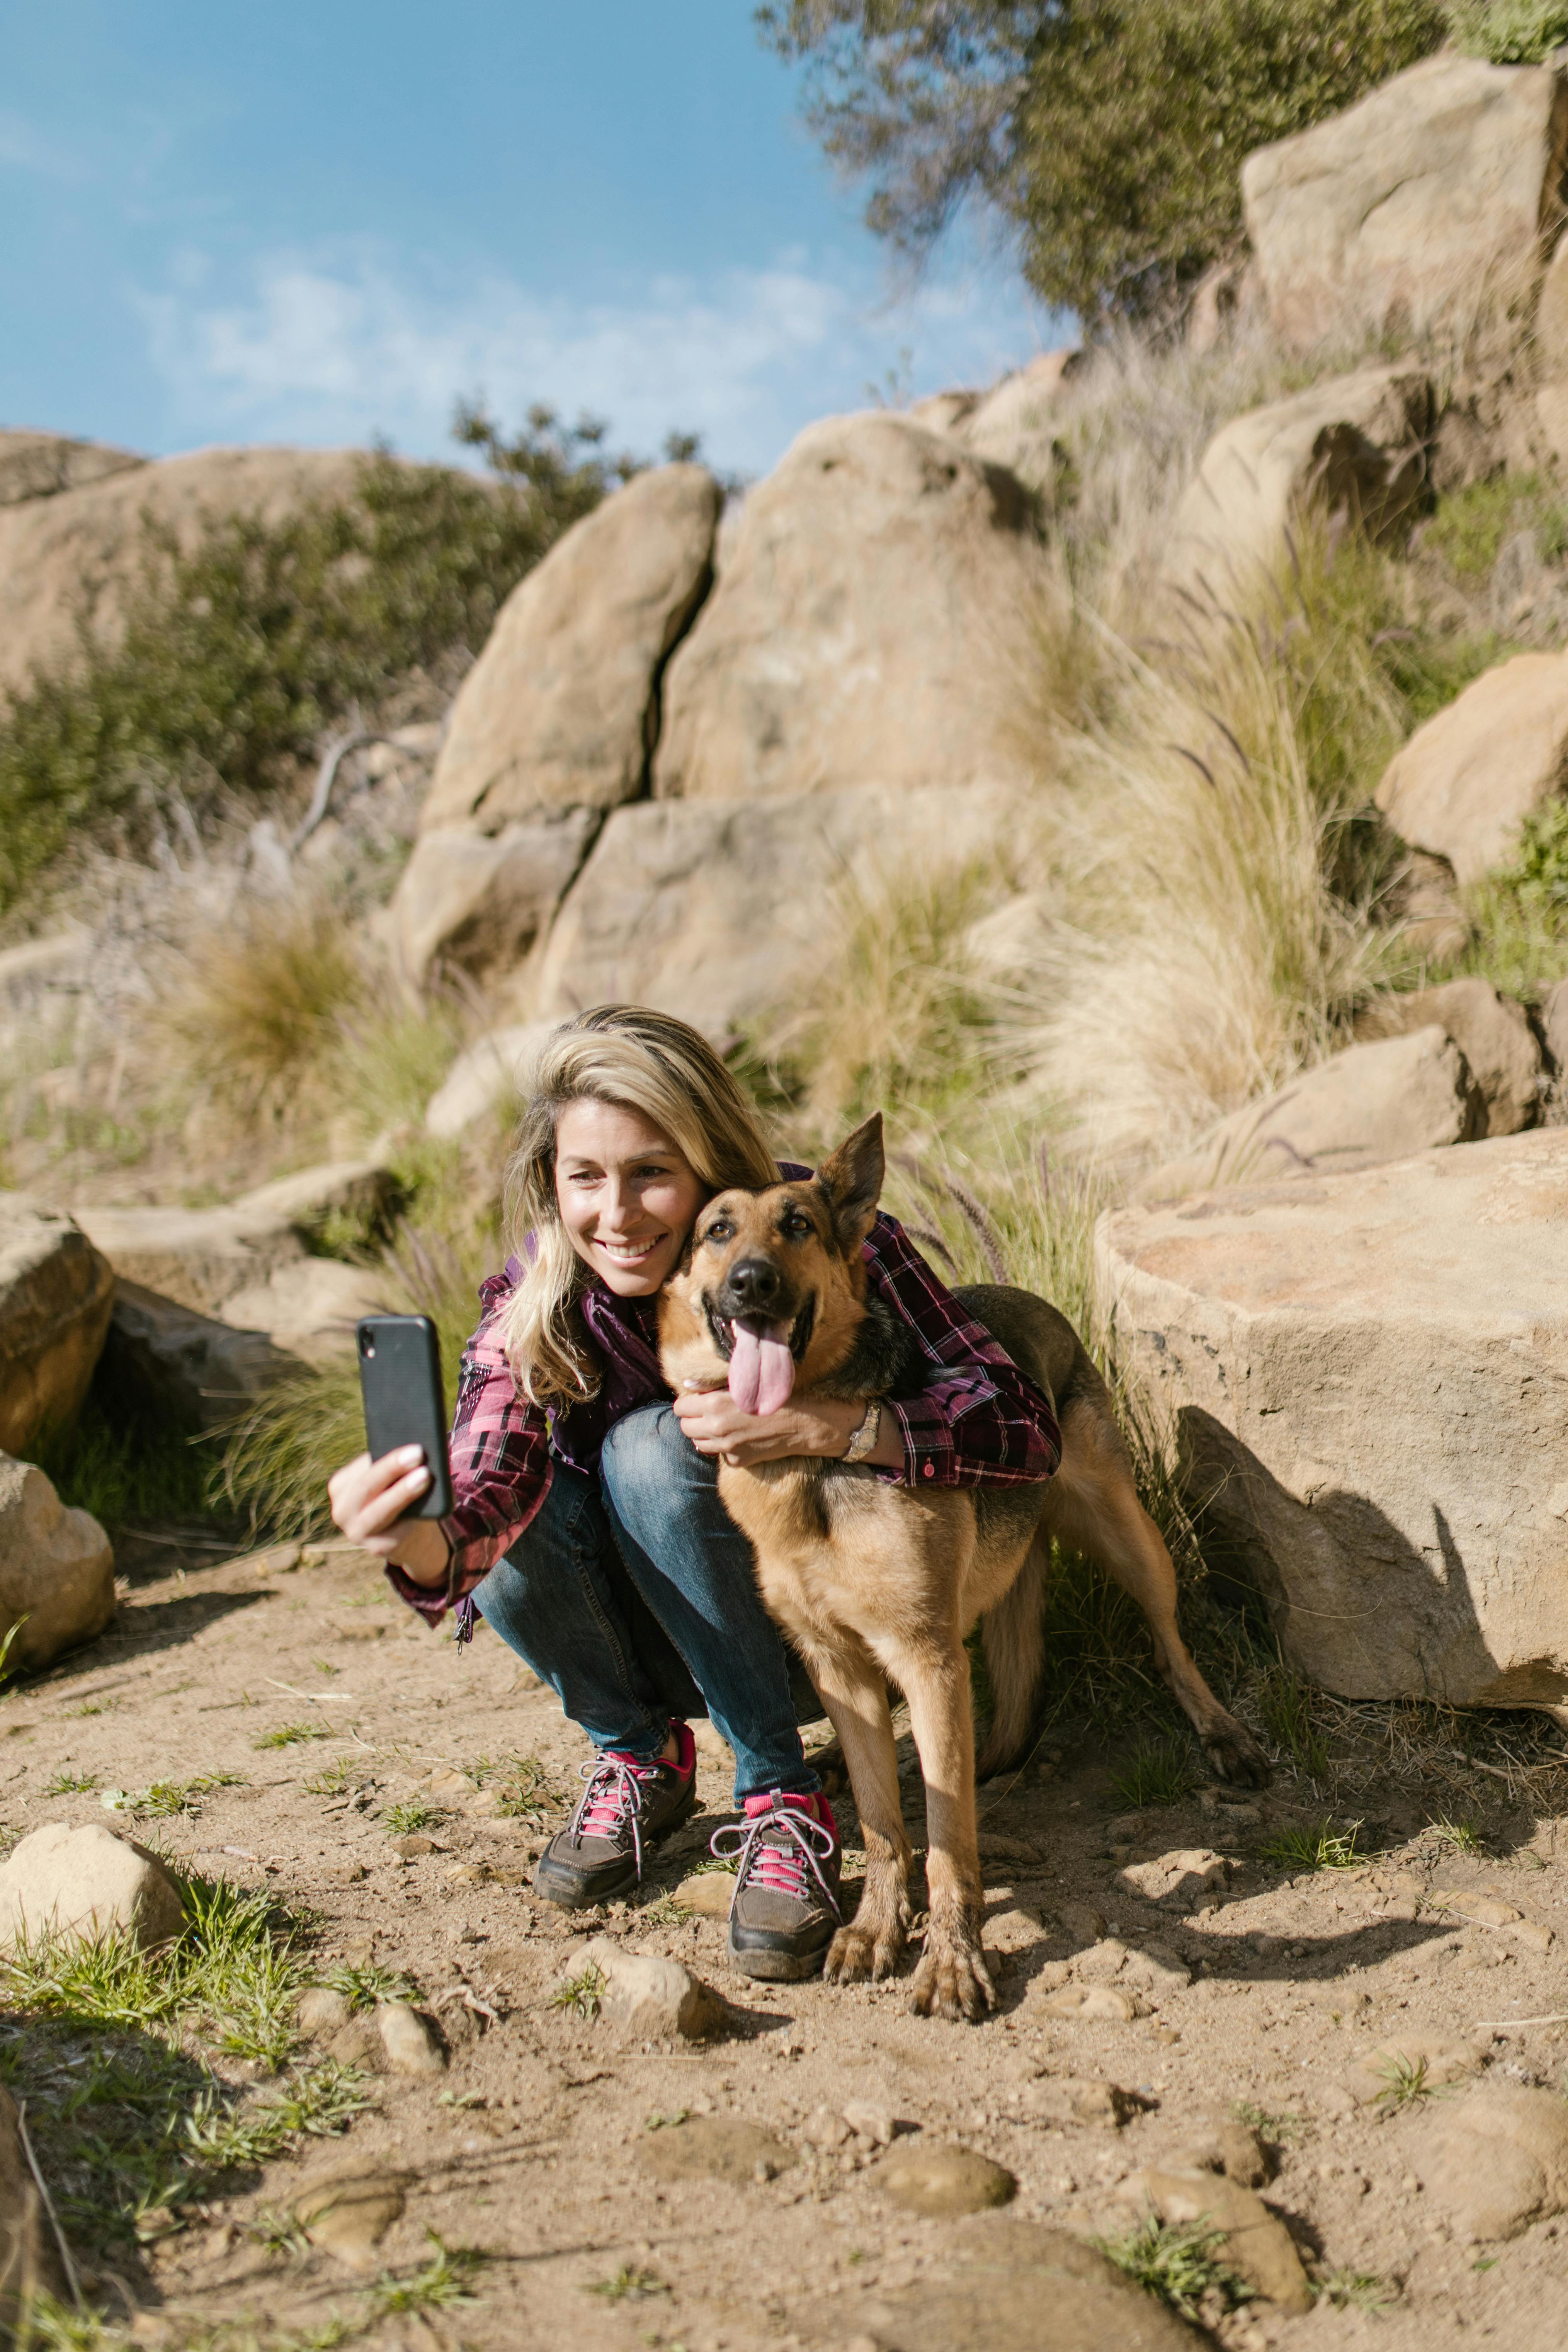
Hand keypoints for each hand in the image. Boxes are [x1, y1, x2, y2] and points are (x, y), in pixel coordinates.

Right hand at [327, 1448, 450, 1586]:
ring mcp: (356, 1532)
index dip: (385, 1456)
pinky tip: (427, 1506)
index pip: (361, 1467)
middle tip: (417, 1453)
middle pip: (366, 1486)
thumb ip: (391, 1468)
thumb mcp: (388, 1479)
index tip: (406, 1444)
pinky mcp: (376, 1547)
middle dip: (391, 1468)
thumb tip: (413, 1451)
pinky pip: (395, 1529)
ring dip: (402, 1492)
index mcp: (340, 1485)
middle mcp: (342, 1510)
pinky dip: (412, 1514)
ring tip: (425, 1475)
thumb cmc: (396, 1494)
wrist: (403, 1533)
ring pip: (379, 1510)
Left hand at [672, 1384, 893, 1469]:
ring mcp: (727, 1448)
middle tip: (708, 1412)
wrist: (806, 1423)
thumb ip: (712, 1385)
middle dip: (693, 1419)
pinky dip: (725, 1447)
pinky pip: (720, 1454)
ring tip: (723, 1424)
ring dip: (705, 1434)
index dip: (688, 1402)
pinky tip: (741, 1436)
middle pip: (685, 1427)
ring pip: (697, 1443)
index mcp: (715, 1405)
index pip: (680, 1407)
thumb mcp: (745, 1384)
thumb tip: (687, 1386)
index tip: (698, 1399)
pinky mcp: (738, 1461)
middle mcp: (716, 1428)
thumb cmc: (777, 1396)